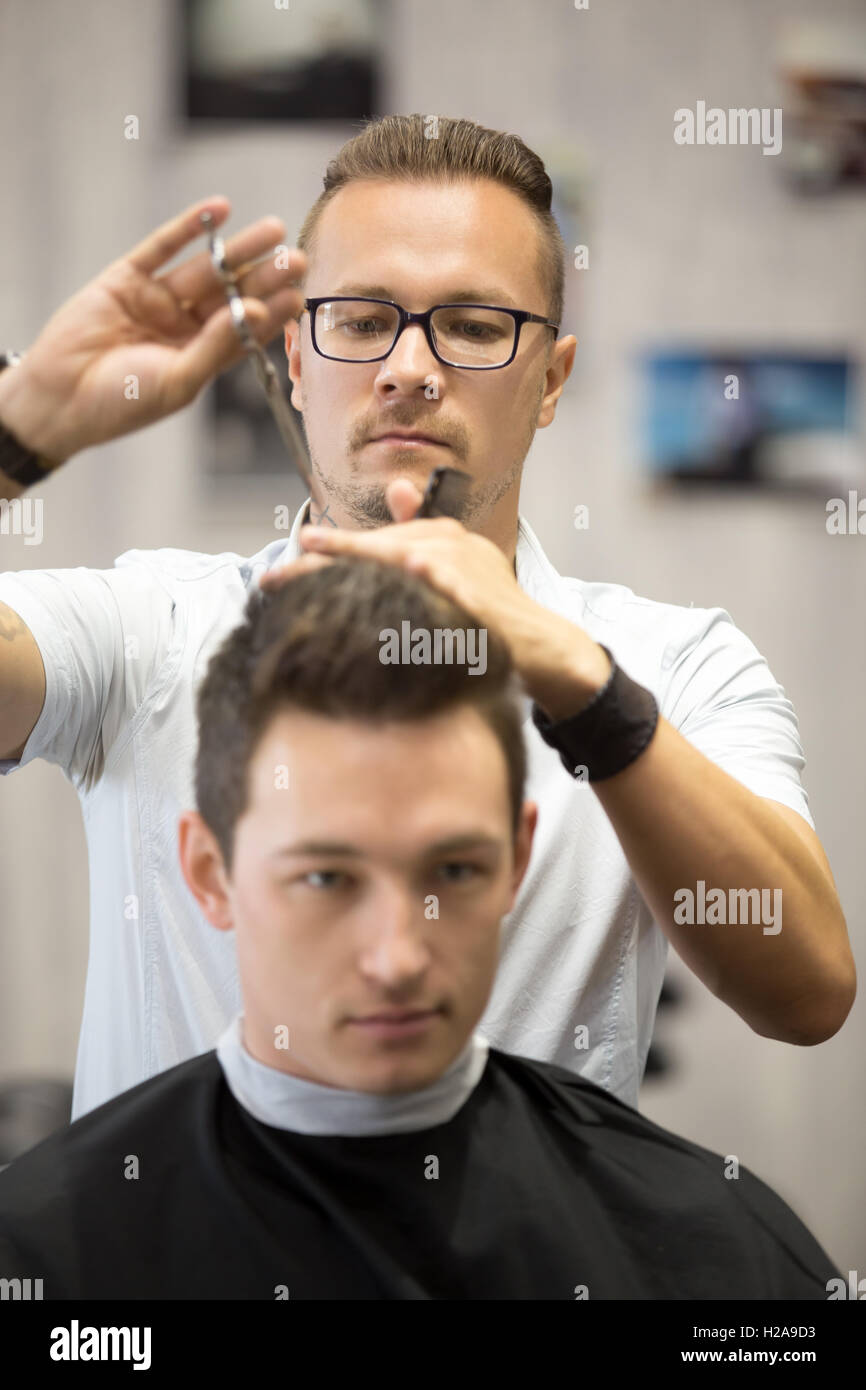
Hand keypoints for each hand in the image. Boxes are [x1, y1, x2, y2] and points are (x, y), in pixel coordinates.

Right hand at [0, 196, 305, 463]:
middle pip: (233, 294)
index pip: (246, 328)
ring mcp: (157, 299)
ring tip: (273, 230)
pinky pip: (163, 246)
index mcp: (201, 356)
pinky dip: (190, 226)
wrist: (60, 398)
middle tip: (296, 258)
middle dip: (264, 275)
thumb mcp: (178, 382)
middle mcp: (184, 326)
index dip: (273, 311)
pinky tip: (219, 210)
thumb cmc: (122, 403)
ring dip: (238, 248)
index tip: (300, 294)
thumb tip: (255, 311)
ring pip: (205, 268)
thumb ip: (216, 347)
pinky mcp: (127, 278)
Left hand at [260, 479, 610, 716]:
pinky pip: (443, 588)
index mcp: (439, 535)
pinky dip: (424, 581)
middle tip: (274, 579)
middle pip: (375, 549)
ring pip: (399, 562)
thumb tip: (398, 487)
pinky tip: (402, 574)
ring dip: (357, 564)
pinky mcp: (481, 596)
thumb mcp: (455, 570)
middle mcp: (449, 544)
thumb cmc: (490, 612)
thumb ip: (422, 532)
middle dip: (323, 562)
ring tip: (314, 569)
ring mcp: (465, 568)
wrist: (543, 647)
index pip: (373, 541)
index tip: (290, 556)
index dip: (328, 551)